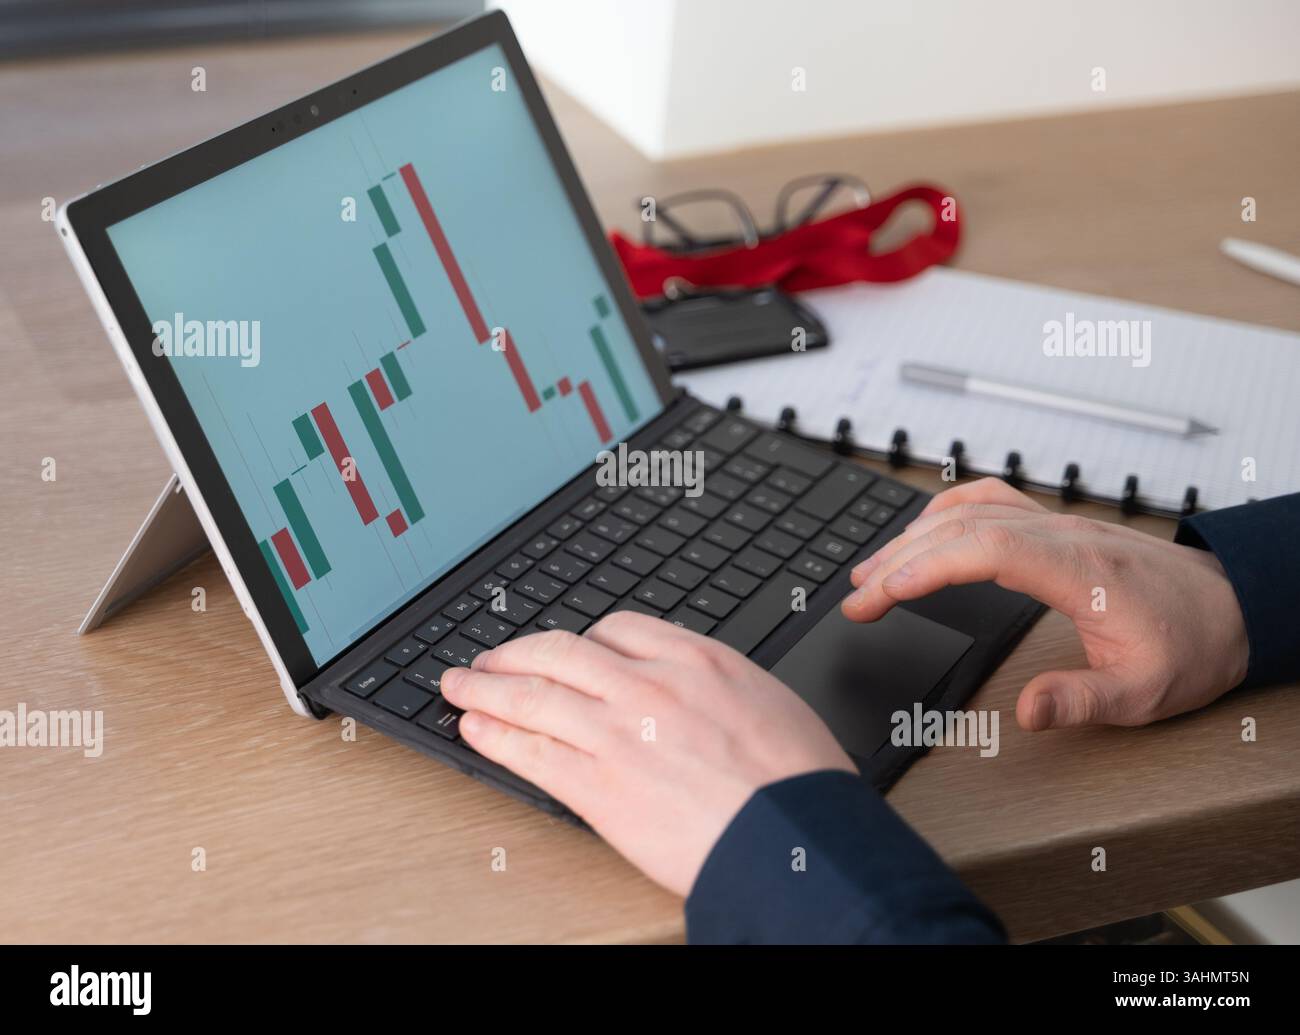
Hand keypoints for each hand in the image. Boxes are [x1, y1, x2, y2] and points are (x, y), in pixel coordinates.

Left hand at [440, 613, 855, 895]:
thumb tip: (692, 690)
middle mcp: (649, 685)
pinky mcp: (600, 786)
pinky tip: (476, 729)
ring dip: (485, 688)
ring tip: (459, 686)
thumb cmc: (799, 779)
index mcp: (695, 660)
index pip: (616, 629)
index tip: (563, 651)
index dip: (578, 641)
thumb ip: (716, 686)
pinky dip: (496, 736)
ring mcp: (619, 733)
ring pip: (534, 695)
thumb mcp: (768, 702)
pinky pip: (533, 751)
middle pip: (560, 653)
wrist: (799, 837)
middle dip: (515, 653)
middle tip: (489, 658)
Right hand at [841, 478, 1248, 729]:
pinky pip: (989, 500)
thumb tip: (1024, 710)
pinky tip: (921, 532)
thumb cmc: (1192, 642)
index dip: (924, 567)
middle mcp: (1061, 535)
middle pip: (960, 530)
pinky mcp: (1054, 527)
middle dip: (897, 562)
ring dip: (911, 538)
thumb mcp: (1146, 693)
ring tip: (868, 572)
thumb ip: (1083, 700)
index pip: (984, 550)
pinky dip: (944, 512)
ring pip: (968, 512)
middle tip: (855, 601)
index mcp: (1078, 569)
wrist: (1234, 604)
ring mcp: (1056, 525)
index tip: (881, 593)